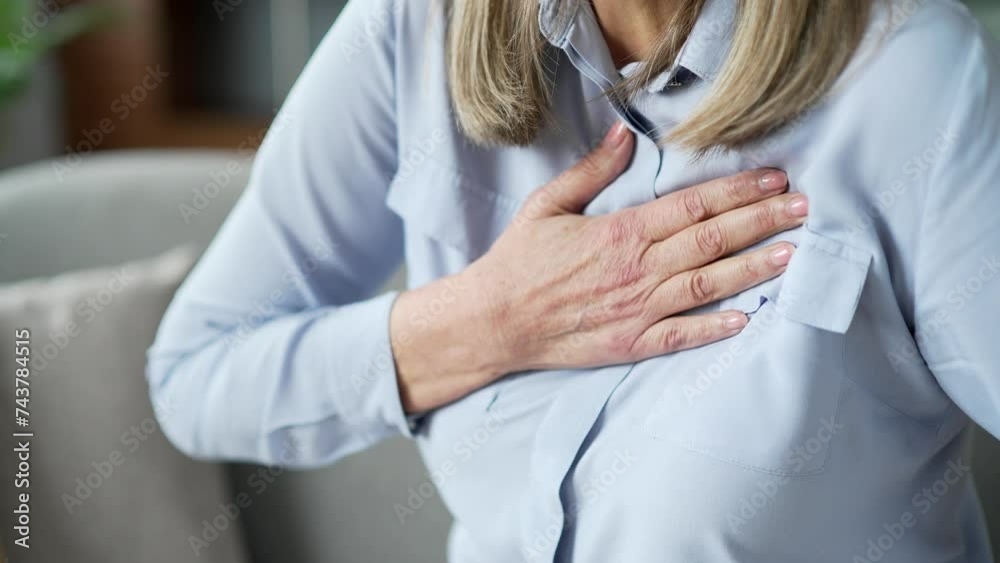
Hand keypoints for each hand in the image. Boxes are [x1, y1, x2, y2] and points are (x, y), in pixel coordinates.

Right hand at [392, 122, 806, 411]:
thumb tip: (625, 135)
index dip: (738, 192)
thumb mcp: (548, 205)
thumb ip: (591, 171)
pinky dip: (715, 329)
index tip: (774, 181)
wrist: (494, 320)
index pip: (693, 206)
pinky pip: (681, 336)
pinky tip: (748, 319)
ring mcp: (638, 309)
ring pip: (707, 285)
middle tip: (804, 209)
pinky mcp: (631, 343)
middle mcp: (637, 269)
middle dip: (762, 222)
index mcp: (621, 232)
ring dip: (753, 269)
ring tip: (791, 253)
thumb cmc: (520, 260)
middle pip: (712, 241)